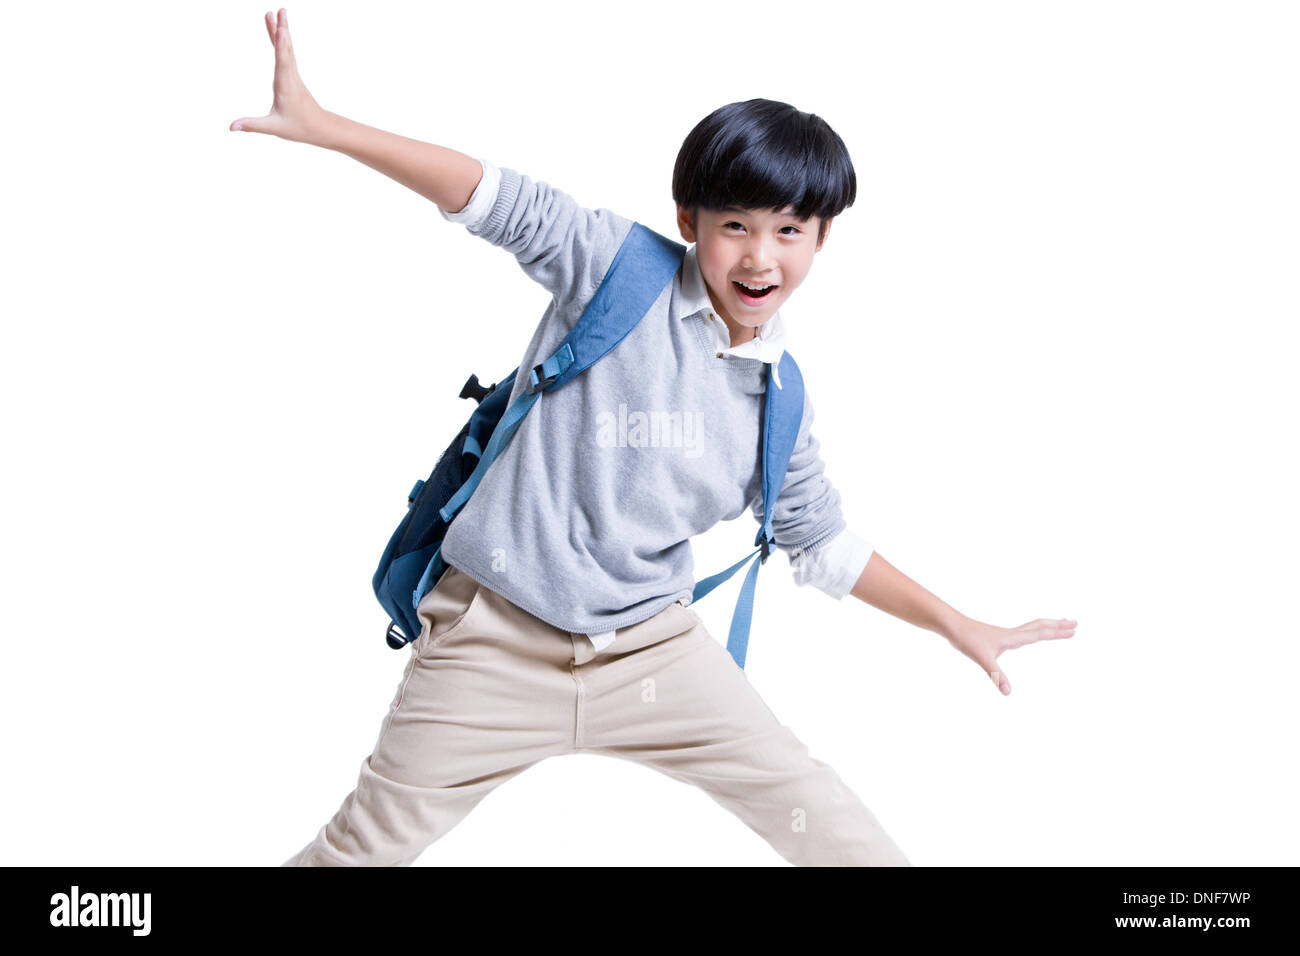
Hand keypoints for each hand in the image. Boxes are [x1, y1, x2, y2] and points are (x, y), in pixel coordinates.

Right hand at [230, 9, 327, 143]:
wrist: (321, 128)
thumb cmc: (300, 128)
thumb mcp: (274, 128)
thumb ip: (252, 125)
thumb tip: (231, 127)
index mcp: (285, 86)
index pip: (283, 63)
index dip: (282, 46)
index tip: (282, 29)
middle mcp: (291, 76)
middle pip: (286, 49)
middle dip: (282, 30)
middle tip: (279, 11)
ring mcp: (293, 74)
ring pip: (287, 49)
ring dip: (281, 30)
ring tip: (275, 13)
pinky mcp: (292, 75)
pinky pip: (286, 53)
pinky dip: (281, 41)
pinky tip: (279, 32)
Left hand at [945, 617, 1076, 695]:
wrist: (952, 627)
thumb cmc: (966, 640)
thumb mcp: (982, 660)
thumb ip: (997, 675)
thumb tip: (1008, 692)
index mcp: (1012, 637)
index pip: (1040, 633)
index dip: (1057, 633)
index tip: (1074, 631)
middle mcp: (1012, 634)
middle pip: (1040, 626)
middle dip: (1058, 625)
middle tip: (1075, 623)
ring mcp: (1005, 634)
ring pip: (1032, 627)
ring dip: (1048, 625)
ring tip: (1060, 623)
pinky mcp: (999, 637)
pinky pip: (1023, 632)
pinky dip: (1033, 631)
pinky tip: (1030, 636)